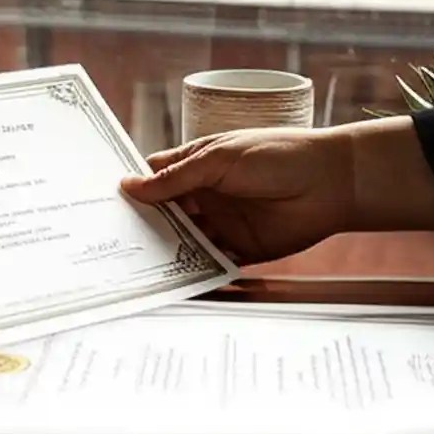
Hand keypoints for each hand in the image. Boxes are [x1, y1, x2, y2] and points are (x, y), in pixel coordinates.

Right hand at [120, 127, 354, 263]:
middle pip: (164, 213)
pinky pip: (210, 262)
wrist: (331, 182)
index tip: (103, 204)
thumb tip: (130, 186)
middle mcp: (206, 195)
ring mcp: (222, 222)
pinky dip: (193, 270)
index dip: (133, 188)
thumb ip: (175, 179)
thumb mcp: (218, 160)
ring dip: (164, 250)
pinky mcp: (240, 249)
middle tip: (110, 240)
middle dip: (142, 224)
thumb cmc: (276, 155)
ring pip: (184, 240)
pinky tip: (171, 279)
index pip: (156, 177)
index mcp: (198, 164)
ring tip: (132, 264)